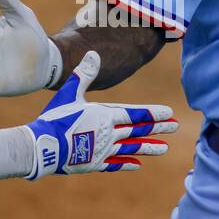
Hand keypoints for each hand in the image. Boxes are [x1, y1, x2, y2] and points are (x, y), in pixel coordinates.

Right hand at [24, 51, 176, 178]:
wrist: (43, 147)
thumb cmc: (54, 118)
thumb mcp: (69, 93)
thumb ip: (83, 74)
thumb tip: (94, 53)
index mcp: (105, 116)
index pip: (136, 115)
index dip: (153, 114)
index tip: (169, 114)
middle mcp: (109, 134)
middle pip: (138, 130)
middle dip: (157, 128)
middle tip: (175, 127)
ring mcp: (103, 150)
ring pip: (131, 148)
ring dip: (148, 147)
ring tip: (165, 148)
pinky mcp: (94, 163)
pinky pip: (114, 163)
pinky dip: (126, 162)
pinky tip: (137, 164)